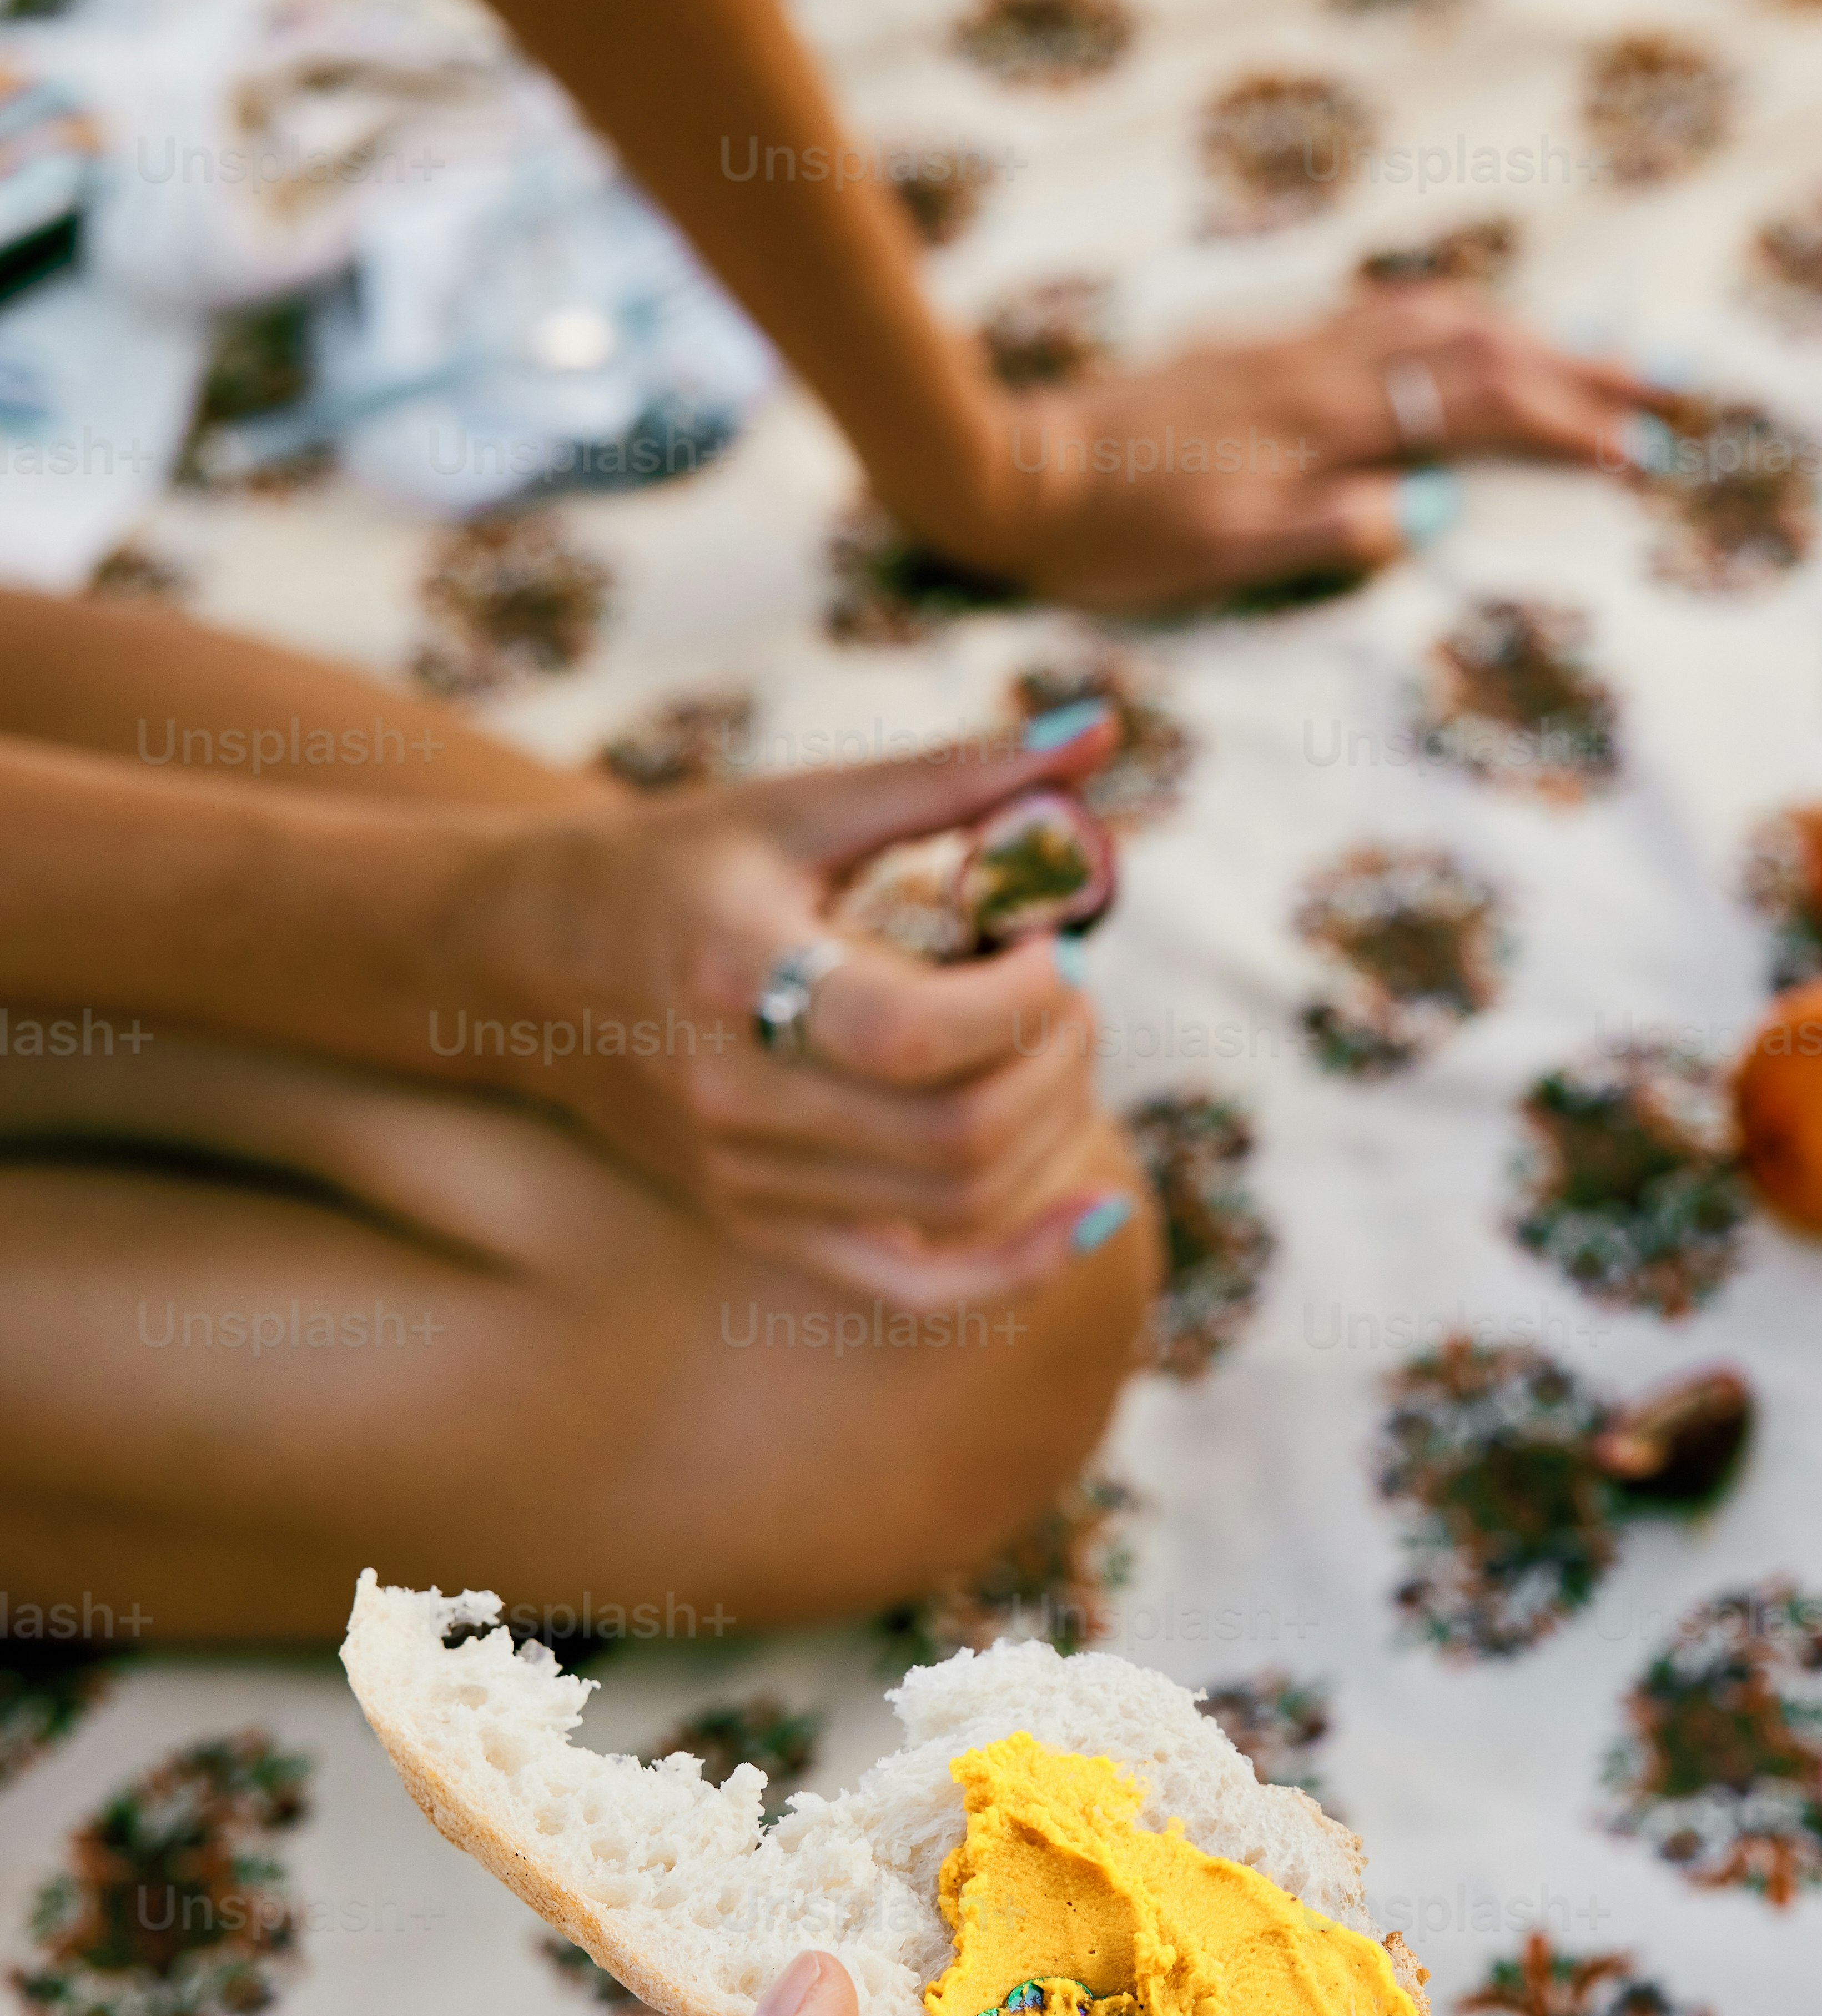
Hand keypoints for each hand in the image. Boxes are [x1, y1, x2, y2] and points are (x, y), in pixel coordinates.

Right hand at [452, 720, 1127, 1305]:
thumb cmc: (675, 868)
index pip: (915, 1032)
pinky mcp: (761, 1226)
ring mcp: (746, 1179)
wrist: (529, 969)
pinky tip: (1090, 1215)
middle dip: (1058, 1057)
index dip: (1023, 994)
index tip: (1055, 938)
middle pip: (957, 1129)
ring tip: (1057, 1051)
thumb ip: (952, 774)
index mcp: (736, 973)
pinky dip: (1016, 1265)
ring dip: (1054, 1130)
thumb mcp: (798, 805)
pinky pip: (912, 1288)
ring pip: (957, 1201)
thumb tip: (1098, 728)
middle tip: (1071, 991)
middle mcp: (734, 1098)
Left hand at [943, 292, 1661, 611]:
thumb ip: (1329, 526)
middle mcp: (1318, 366)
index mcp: (1322, 418)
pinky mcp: (1261, 353)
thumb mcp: (1219, 552)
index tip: (1644, 459)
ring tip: (1598, 358)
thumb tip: (1434, 516)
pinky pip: (1387, 318)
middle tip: (1670, 395)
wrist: (1010, 474)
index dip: (1570, 427)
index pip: (1478, 406)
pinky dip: (1456, 323)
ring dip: (1530, 335)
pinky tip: (1468, 336)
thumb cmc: (1108, 534)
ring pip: (1438, 317)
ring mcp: (1290, 350)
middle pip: (1480, 344)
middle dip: (1582, 369)